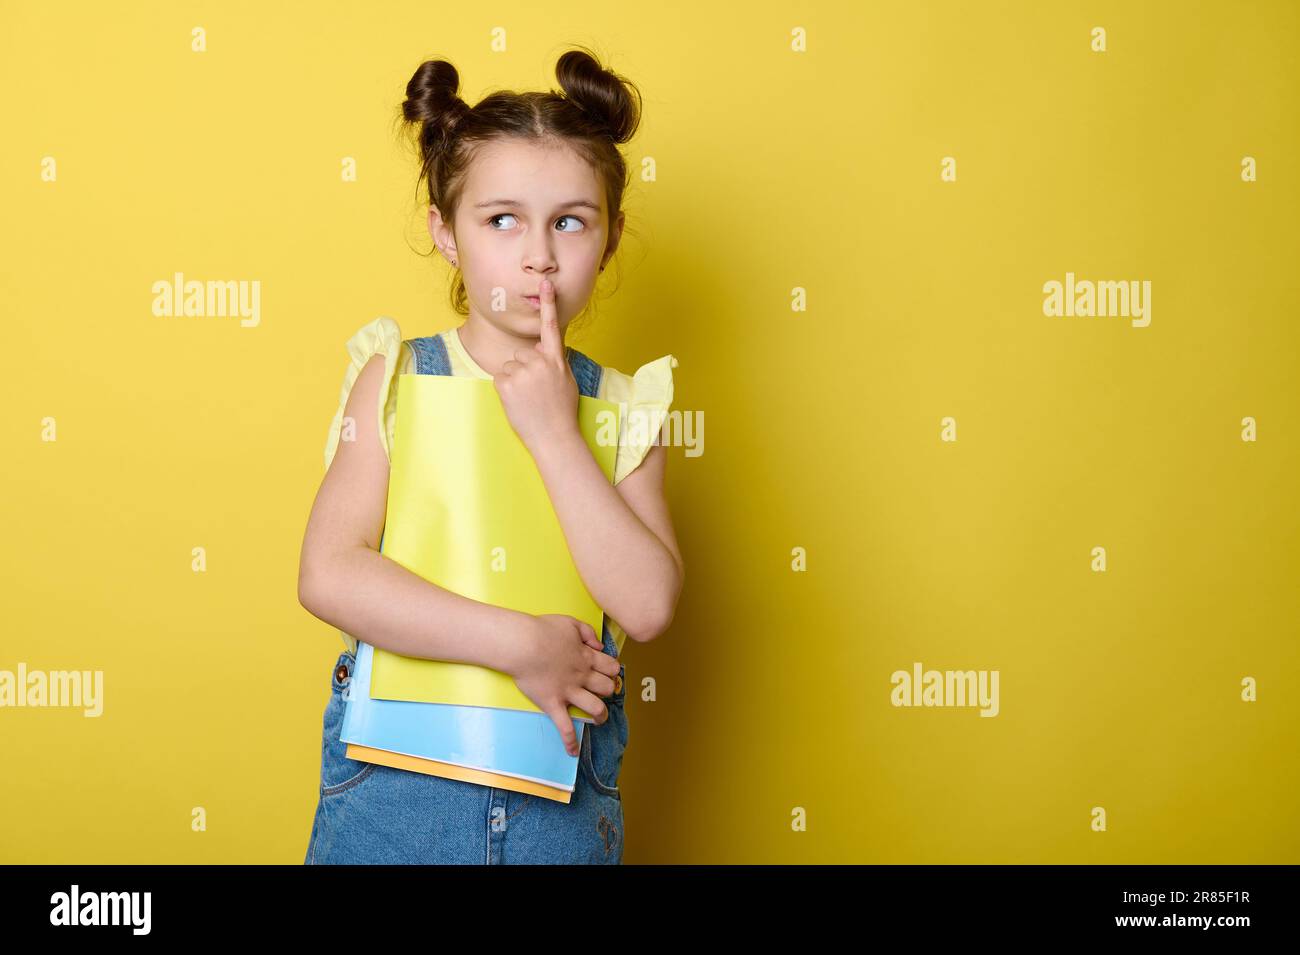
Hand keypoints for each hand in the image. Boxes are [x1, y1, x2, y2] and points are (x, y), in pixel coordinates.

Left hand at [494, 279, 579, 451]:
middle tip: (536, 392)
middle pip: (522, 354)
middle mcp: (540, 361)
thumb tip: (539, 349)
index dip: (548, 304)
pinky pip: (500, 377)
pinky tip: (518, 402)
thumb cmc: (561, 412)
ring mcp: (522, 371)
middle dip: (525, 369)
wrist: (554, 437)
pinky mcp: (506, 382)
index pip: (551, 327)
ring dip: (515, 380)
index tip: (545, 283)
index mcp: (556, 360)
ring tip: (527, 399)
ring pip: (510, 366)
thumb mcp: (565, 381)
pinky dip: (505, 389)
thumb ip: (553, 362)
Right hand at [505, 612, 620, 756]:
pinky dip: (570, 740)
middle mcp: (582, 676)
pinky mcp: (553, 704)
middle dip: (609, 691)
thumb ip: (588, 632)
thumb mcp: (570, 622)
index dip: (613, 671)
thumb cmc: (542, 630)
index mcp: (586, 657)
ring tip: (600, 718)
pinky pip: (565, 727)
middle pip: (607, 688)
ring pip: (595, 708)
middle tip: (603, 692)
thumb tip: (599, 645)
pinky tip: (572, 751)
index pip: (611, 667)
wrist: (522, 644)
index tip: (610, 673)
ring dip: (601, 715)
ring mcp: (569, 692)